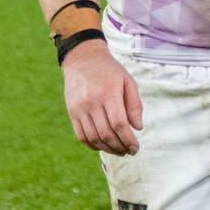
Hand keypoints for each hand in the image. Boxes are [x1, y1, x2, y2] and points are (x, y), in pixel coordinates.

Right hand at [62, 41, 143, 155]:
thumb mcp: (128, 81)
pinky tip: (103, 146)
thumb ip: (134, 104)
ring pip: (93, 138)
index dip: (128, 139)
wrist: (83, 59)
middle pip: (106, 134)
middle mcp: (92, 102)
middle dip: (119, 147)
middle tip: (129, 151)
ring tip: (118, 151)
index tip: (135, 148)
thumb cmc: (110, 70)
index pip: (119, 123)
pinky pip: (81, 135)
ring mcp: (80, 108)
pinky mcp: (72, 112)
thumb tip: (138, 128)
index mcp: (109, 93)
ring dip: (107, 149)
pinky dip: (93, 145)